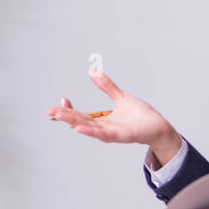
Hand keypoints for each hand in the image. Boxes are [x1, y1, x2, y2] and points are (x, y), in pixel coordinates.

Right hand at [45, 69, 172, 145]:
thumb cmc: (141, 115)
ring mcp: (112, 133)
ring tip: (60, 116)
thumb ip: (107, 86)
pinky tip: (79, 128)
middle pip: (80, 122)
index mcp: (102, 119)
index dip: (70, 109)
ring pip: (89, 128)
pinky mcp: (122, 136)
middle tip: (50, 110)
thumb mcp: (121, 97)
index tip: (62, 99)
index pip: (81, 115)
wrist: (159, 126)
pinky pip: (104, 135)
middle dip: (65, 116)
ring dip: (74, 122)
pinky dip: (91, 132)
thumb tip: (93, 71)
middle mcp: (104, 128)